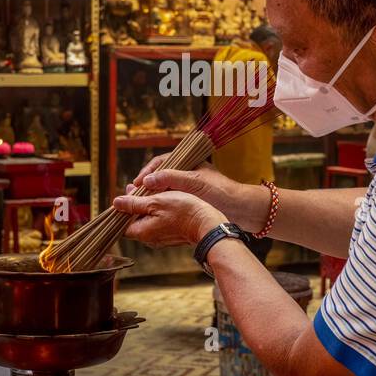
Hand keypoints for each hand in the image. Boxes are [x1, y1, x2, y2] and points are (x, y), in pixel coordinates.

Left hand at [112, 190, 227, 247]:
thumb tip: (116, 202)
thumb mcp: (156, 202)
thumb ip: (134, 203)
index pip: (121, 223)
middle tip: (138, 188)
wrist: (208, 224)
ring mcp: (161, 239)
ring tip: (151, 191)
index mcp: (142, 232)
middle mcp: (149, 239)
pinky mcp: (171, 236)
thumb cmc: (183, 211)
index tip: (126, 194)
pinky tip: (163, 200)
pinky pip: (158, 223)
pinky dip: (157, 211)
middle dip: (134, 204)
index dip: (121, 208)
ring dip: (147, 206)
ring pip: (146, 220)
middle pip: (134, 221)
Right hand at [128, 155, 266, 230]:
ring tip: (139, 205)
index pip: (161, 162)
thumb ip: (171, 178)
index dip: (147, 172)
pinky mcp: (191, 202)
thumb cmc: (221, 192)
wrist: (242, 210)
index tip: (137, 183)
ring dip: (151, 197)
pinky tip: (153, 213)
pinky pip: (171, 201)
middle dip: (145, 186)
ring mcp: (189, 188)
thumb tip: (148, 180)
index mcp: (188, 163)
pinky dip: (160, 206)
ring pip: (164, 190)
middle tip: (132, 196)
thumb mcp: (195, 182)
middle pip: (160, 177)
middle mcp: (187, 173)